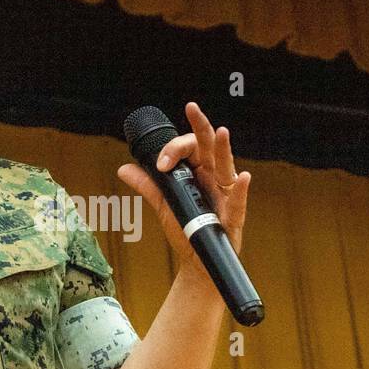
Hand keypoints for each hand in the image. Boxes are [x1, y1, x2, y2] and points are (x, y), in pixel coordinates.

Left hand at [116, 101, 251, 273]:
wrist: (196, 260)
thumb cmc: (186, 229)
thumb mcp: (164, 204)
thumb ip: (148, 185)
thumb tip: (124, 168)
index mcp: (199, 171)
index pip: (189, 147)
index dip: (173, 149)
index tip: (159, 164)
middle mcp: (214, 178)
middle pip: (209, 147)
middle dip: (200, 127)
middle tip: (191, 108)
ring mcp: (226, 194)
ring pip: (226, 166)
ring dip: (224, 149)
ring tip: (221, 132)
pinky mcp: (234, 215)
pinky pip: (239, 200)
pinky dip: (242, 188)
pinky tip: (243, 177)